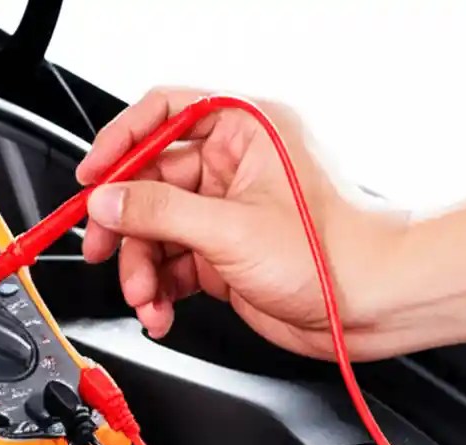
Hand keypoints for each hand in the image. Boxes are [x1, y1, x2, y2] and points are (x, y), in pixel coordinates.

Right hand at [77, 87, 408, 359]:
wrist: (372, 305)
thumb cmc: (333, 253)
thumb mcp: (231, 229)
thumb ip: (159, 212)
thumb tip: (108, 201)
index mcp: (244, 130)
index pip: (164, 114)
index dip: (121, 141)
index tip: (94, 176)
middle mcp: (234, 166)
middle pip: (150, 182)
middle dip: (126, 224)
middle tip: (102, 249)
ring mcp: (226, 213)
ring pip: (157, 230)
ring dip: (142, 268)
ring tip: (145, 297)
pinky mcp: (224, 255)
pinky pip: (173, 265)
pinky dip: (159, 290)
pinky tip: (160, 310)